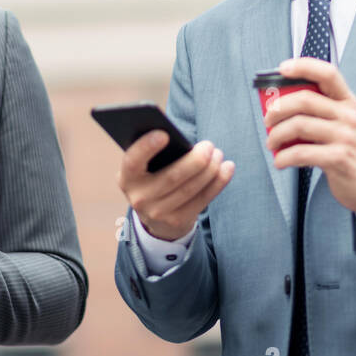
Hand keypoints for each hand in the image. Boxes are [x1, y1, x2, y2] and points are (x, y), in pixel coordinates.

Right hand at [116, 133, 233, 241]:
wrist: (154, 216)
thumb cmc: (153, 177)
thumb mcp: (145, 167)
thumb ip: (156, 154)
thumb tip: (181, 139)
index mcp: (127, 178)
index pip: (133, 161)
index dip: (146, 147)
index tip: (164, 133)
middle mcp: (140, 198)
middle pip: (171, 177)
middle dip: (195, 160)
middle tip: (209, 145)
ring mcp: (158, 213)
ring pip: (190, 189)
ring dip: (209, 170)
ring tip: (218, 154)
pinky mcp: (178, 221)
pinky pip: (202, 200)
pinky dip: (218, 182)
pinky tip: (227, 168)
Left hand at [264, 56, 355, 213]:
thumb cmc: (349, 149)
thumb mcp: (342, 123)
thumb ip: (318, 111)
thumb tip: (279, 104)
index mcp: (348, 102)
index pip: (328, 73)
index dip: (303, 66)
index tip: (282, 69)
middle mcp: (349, 116)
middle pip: (304, 100)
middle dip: (278, 108)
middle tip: (267, 120)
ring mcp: (346, 137)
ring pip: (299, 125)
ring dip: (276, 134)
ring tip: (271, 143)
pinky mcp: (339, 158)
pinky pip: (302, 153)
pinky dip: (284, 157)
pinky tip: (280, 161)